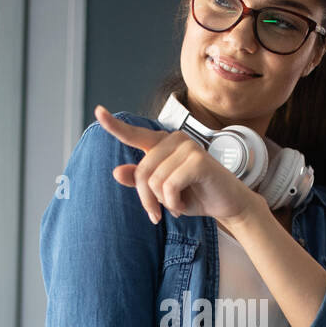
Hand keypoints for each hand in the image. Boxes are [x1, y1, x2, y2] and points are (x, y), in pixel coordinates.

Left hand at [93, 104, 266, 226]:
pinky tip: (184, 205)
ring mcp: (188, 147)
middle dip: (147, 199)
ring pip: (155, 181)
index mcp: (163, 144)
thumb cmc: (196, 195)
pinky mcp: (198, 160)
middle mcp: (174, 140)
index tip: (98, 112)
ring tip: (178, 205)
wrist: (228, 205)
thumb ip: (141, 180)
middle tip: (157, 214)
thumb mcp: (163, 191)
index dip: (114, 126)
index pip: (135, 134)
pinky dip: (174, 203)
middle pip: (142, 172)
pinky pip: (170, 186)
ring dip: (164, 202)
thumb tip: (116, 171)